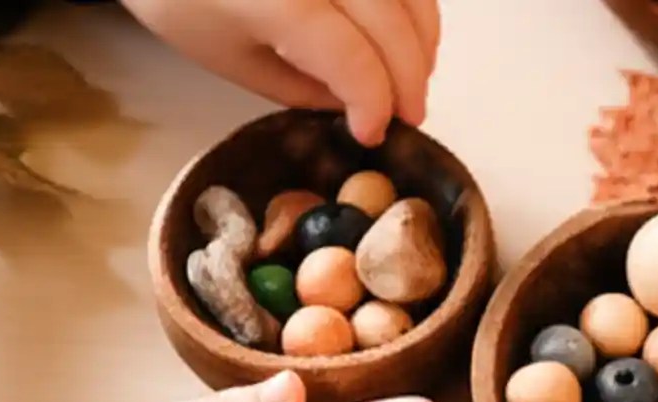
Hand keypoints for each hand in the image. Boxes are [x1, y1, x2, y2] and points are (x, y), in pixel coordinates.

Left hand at [119, 0, 440, 145]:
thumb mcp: (235, 61)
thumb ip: (302, 89)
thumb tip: (360, 106)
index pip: (351, 56)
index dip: (374, 102)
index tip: (374, 133)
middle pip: (391, 23)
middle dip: (408, 79)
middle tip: (409, 118)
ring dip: (422, 42)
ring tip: (410, 81)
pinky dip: (416, 8)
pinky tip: (406, 36)